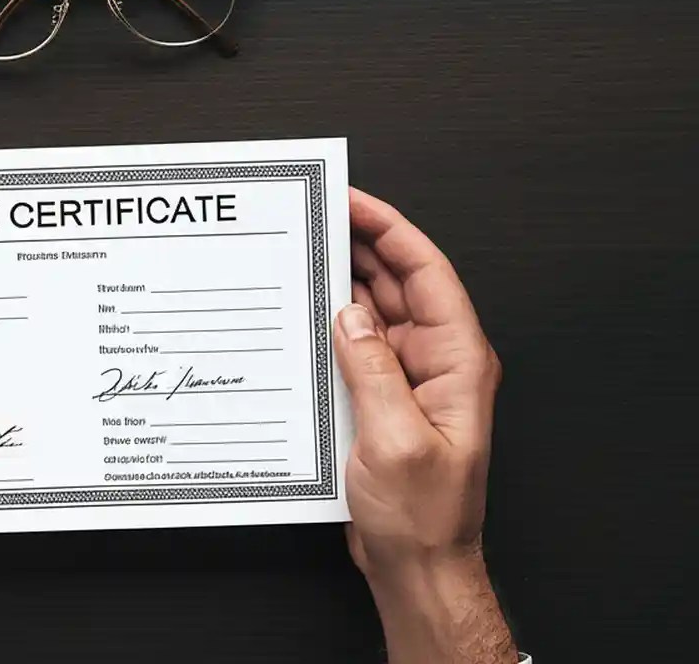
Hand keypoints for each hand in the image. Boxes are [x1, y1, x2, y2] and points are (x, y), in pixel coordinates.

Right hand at [336, 189, 515, 662]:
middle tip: (318, 218)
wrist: (418, 563)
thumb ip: (372, 370)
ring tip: (307, 253)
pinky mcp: (385, 400)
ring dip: (346, 283)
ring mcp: (411, 380)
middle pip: (402, 284)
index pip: (428, 273)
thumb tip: (351, 315)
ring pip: (378, 312)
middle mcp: (438, 363)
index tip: (355, 202)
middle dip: (362, 246)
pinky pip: (360, 348)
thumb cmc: (422, 516)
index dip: (392, 230)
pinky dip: (335, 326)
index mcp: (458, 362)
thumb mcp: (394, 439)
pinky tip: (308, 314)